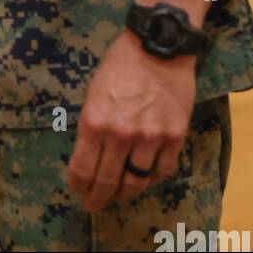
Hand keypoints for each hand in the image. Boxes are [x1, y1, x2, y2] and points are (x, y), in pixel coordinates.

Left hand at [66, 30, 196, 211]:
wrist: (157, 47)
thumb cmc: (120, 65)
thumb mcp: (94, 92)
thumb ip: (93, 125)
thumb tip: (91, 154)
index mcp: (94, 121)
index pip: (83, 168)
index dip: (78, 185)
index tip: (77, 190)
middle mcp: (121, 134)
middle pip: (108, 181)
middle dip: (98, 198)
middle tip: (93, 205)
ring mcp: (150, 138)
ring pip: (137, 181)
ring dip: (126, 192)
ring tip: (120, 195)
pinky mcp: (174, 137)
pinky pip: (162, 170)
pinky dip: (152, 177)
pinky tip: (145, 176)